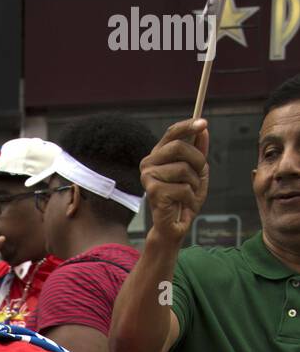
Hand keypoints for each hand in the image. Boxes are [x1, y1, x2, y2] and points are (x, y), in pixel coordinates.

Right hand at [141, 119, 209, 244]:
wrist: (174, 227)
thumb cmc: (183, 200)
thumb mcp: (197, 172)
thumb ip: (199, 152)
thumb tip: (203, 130)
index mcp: (158, 156)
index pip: (171, 133)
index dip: (188, 126)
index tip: (204, 123)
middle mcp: (149, 164)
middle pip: (179, 147)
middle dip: (197, 160)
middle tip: (199, 175)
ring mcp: (148, 177)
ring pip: (183, 169)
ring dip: (194, 184)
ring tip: (188, 195)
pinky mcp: (153, 192)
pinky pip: (183, 188)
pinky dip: (190, 198)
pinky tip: (183, 205)